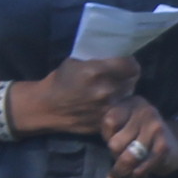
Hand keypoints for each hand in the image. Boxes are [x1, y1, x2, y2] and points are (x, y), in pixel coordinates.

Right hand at [16, 55, 137, 138]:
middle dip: (128, 76)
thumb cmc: (60, 81)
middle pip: (132, 80)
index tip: (125, 62)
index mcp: (97, 71)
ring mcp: (106, 108)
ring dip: (124, 91)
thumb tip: (117, 56)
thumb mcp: (77, 62)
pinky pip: (121, 110)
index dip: (130, 63)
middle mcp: (105, 90)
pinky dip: (118, 104)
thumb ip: (99, 61)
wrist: (46, 107)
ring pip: (128, 95)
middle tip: (121, 75)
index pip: (131, 65)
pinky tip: (109, 101)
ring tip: (115, 88)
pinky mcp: (105, 120)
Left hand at [102, 98, 177, 177]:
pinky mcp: (163, 146)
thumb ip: (113, 130)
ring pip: (127, 157)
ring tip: (121, 174)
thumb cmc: (144, 134)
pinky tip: (134, 176)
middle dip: (115, 155)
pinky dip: (135, 176)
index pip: (109, 121)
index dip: (107, 136)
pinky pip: (141, 167)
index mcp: (133, 102)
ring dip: (122, 171)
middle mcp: (145, 112)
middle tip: (120, 158)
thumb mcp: (128, 123)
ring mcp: (156, 128)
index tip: (113, 140)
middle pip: (116, 142)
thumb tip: (102, 152)